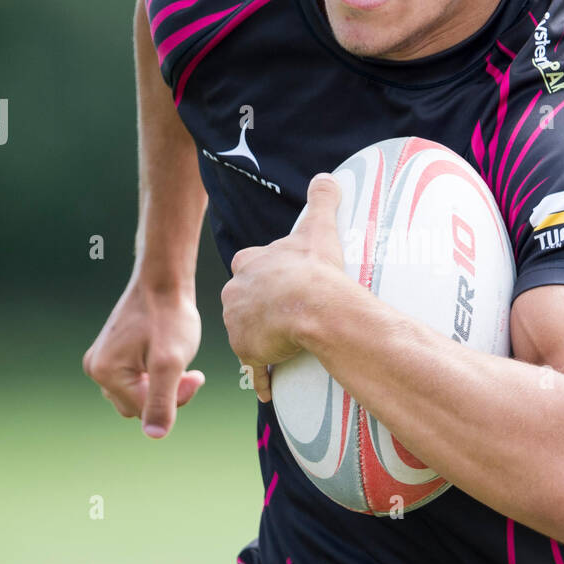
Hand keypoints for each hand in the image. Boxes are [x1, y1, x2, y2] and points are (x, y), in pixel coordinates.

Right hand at [82, 280, 204, 437]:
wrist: (164, 281)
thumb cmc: (170, 317)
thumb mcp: (171, 362)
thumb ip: (163, 400)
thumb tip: (154, 435)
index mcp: (104, 373)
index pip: (143, 410)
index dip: (175, 399)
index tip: (196, 375)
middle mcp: (95, 369)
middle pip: (138, 404)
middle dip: (168, 392)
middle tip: (190, 370)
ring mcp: (102, 360)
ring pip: (139, 393)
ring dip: (164, 384)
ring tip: (180, 360)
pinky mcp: (113, 353)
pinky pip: (136, 379)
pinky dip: (156, 373)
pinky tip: (169, 355)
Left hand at [221, 173, 346, 401]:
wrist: (312, 305)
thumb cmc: (314, 268)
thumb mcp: (318, 228)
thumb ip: (322, 200)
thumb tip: (327, 176)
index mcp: (249, 263)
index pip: (248, 266)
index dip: (264, 275)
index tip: (280, 281)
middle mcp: (236, 293)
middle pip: (243, 303)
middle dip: (259, 309)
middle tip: (287, 315)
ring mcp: (240, 326)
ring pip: (248, 335)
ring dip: (263, 341)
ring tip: (287, 345)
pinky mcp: (248, 353)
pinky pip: (255, 369)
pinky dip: (262, 378)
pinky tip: (270, 387)